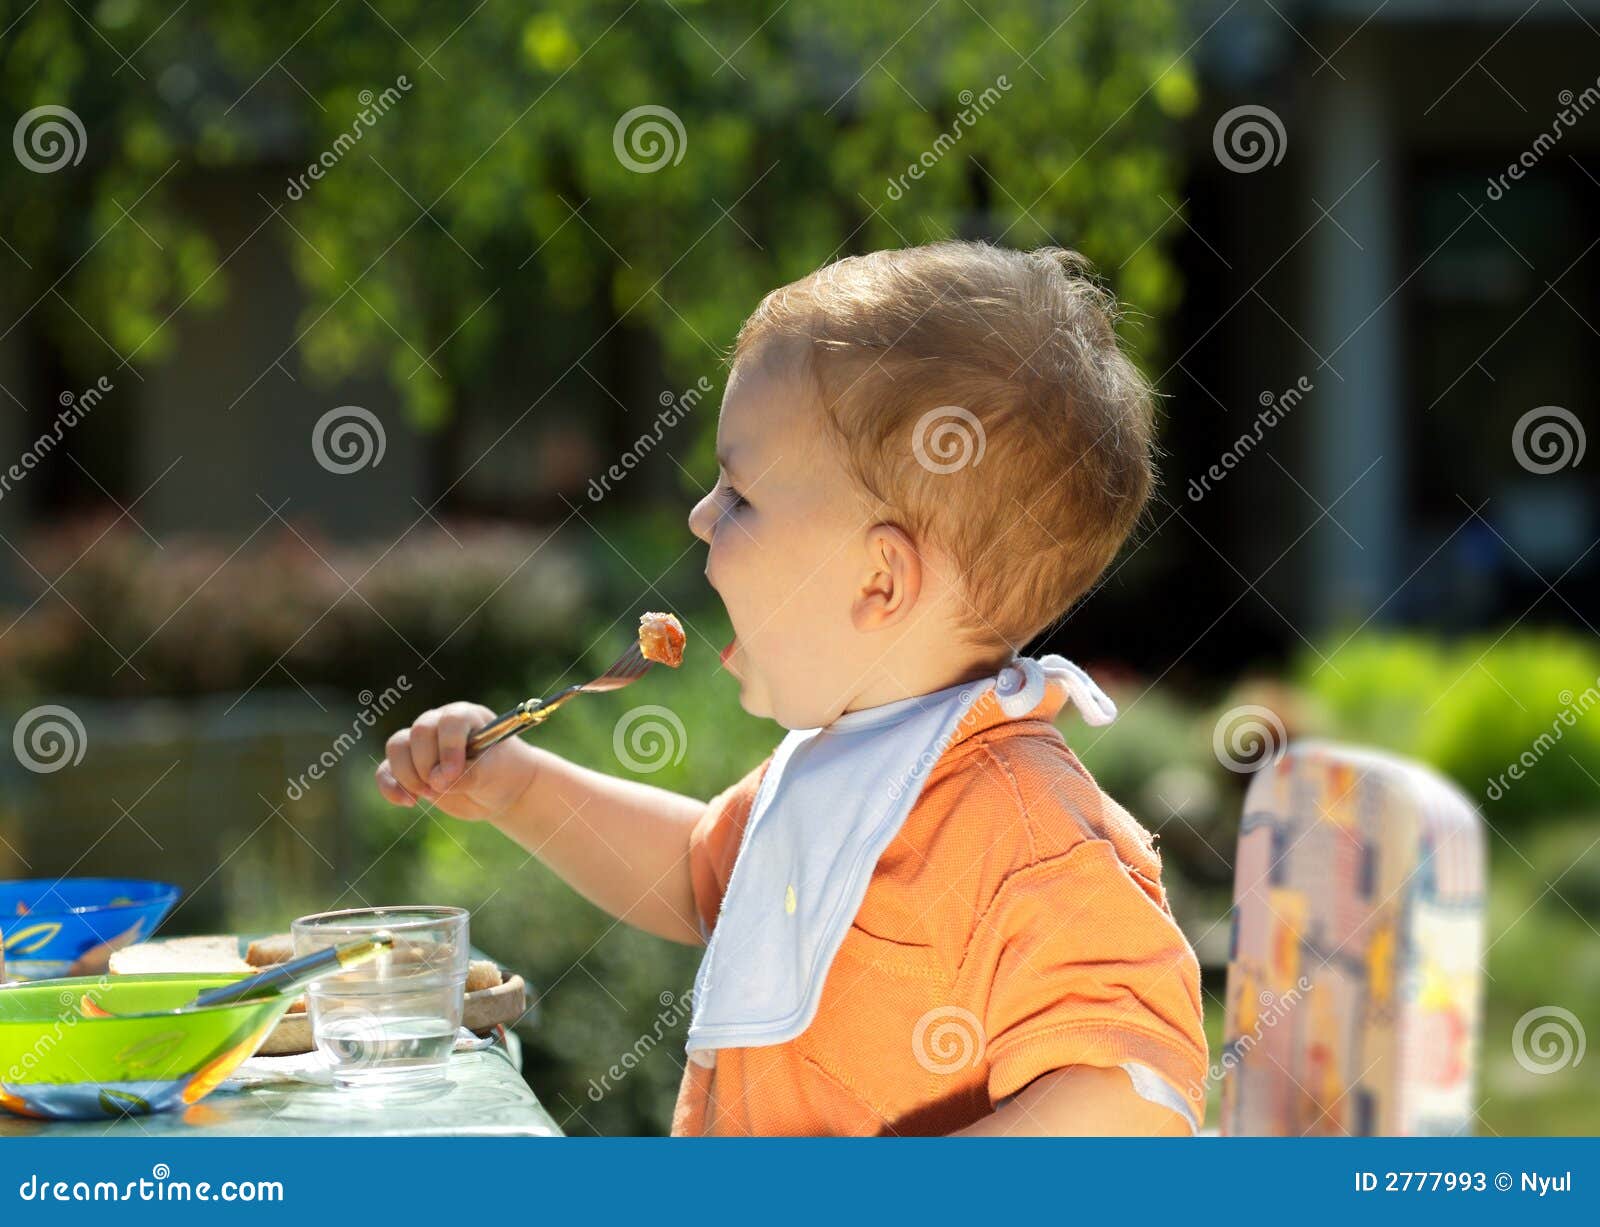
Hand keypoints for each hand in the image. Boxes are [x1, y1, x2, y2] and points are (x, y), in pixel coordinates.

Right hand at [375, 701, 539, 821]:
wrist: (497, 789)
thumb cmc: (500, 772)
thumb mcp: (493, 773)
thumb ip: (468, 774)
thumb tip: (437, 781)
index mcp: (465, 717)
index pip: (450, 721)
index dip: (449, 747)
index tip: (453, 774)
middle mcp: (438, 724)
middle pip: (419, 733)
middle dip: (428, 764)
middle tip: (443, 787)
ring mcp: (420, 743)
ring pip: (397, 746)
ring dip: (408, 775)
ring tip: (430, 794)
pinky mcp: (408, 766)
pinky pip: (386, 770)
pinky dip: (391, 787)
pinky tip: (407, 802)